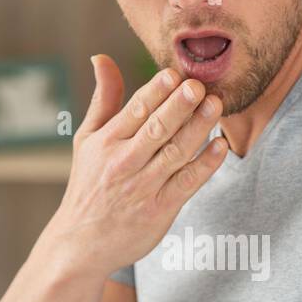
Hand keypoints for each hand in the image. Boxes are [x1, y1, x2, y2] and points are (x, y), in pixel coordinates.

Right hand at [55, 54, 225, 274]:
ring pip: (175, 152)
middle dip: (179, 105)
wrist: (81, 244)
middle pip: (157, 128)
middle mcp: (124, 163)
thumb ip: (103, 100)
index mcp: (106, 142)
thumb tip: (101, 58)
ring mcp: (144, 187)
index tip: (174, 73)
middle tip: (199, 85)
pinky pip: (187, 183)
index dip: (156, 91)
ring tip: (216, 105)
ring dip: (197, 128)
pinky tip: (220, 146)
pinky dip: (205, 165)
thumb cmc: (88, 185)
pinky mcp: (161, 209)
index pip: (135, 110)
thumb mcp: (86, 140)